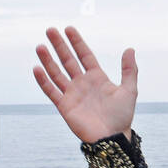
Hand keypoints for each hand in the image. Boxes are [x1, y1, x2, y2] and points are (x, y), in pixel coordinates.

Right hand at [33, 26, 136, 143]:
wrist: (112, 138)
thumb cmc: (122, 116)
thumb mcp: (129, 90)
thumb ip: (129, 70)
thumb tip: (130, 49)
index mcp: (97, 78)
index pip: (85, 56)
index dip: (77, 42)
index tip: (69, 29)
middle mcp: (83, 83)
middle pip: (68, 60)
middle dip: (59, 45)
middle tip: (50, 30)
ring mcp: (72, 94)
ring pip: (57, 73)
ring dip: (48, 60)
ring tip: (40, 46)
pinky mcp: (64, 106)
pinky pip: (51, 91)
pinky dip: (43, 81)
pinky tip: (36, 69)